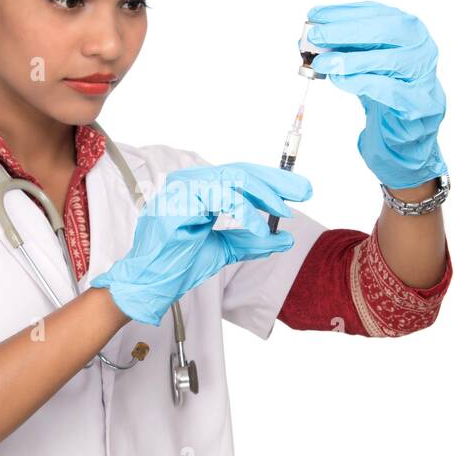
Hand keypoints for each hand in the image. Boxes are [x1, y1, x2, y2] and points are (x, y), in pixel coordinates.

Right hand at [91, 162, 312, 324]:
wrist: (150, 284)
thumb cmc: (177, 265)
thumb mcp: (224, 250)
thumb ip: (251, 242)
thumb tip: (284, 237)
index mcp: (198, 191)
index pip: (240, 177)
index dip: (272, 182)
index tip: (300, 191)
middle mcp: (189, 184)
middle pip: (240, 172)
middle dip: (275, 182)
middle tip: (304, 191)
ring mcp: (181, 190)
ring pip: (232, 178)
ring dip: (263, 195)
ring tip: (283, 213)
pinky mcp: (177, 203)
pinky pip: (219, 197)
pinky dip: (244, 212)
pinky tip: (260, 230)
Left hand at [303, 0, 447, 189]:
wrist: (408, 128)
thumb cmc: (385, 87)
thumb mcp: (363, 61)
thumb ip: (343, 47)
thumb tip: (309, 41)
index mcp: (407, 28)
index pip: (375, 11)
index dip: (343, 12)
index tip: (315, 15)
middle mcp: (421, 45)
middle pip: (386, 29)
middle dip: (346, 31)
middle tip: (317, 36)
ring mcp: (424, 74)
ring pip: (390, 60)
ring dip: (351, 60)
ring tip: (323, 62)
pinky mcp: (420, 102)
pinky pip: (389, 90)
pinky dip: (361, 83)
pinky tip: (340, 80)